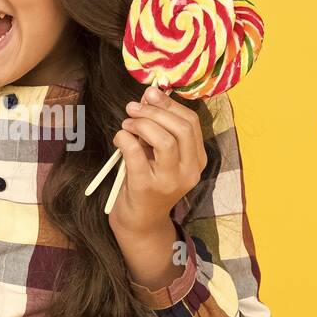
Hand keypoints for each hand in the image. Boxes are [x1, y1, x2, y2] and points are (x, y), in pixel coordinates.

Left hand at [108, 86, 206, 236]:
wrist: (140, 222)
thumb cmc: (149, 182)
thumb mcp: (159, 154)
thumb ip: (158, 127)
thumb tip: (149, 95)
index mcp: (197, 160)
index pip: (192, 123)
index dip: (170, 104)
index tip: (150, 95)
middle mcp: (189, 171)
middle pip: (181, 128)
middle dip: (155, 111)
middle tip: (133, 108)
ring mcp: (170, 181)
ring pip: (165, 140)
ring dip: (142, 124)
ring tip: (127, 124)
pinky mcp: (146, 187)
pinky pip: (136, 153)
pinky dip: (125, 139)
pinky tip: (120, 138)